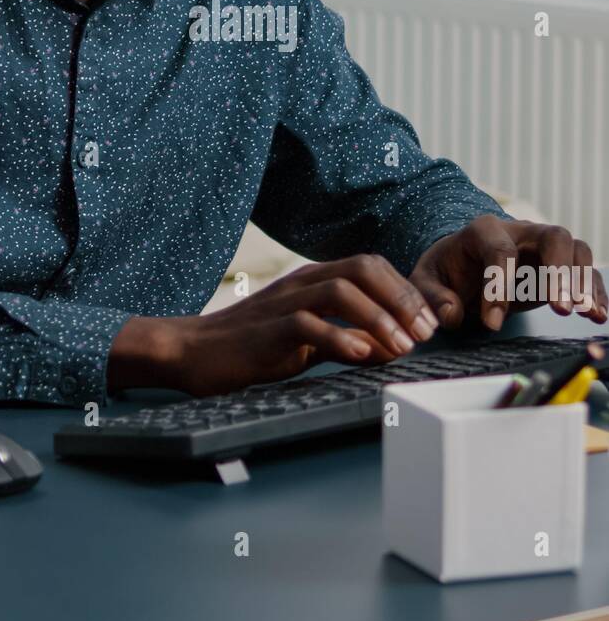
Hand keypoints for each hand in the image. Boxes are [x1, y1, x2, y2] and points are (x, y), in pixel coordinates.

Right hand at [150, 255, 440, 396]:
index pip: (370, 266)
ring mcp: (283, 302)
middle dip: (401, 298)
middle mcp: (302, 282)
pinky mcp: (267, 329)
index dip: (404, 290)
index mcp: (312, 278)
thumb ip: (346, 338)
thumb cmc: (251, 347)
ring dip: (379, 318)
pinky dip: (340, 338)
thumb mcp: (306, 340)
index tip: (428, 322)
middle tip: (424, 332)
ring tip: (402, 346)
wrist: (192, 352)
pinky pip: (308, 324)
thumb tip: (390, 348)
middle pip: (363, 268)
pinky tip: (361, 355)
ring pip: (342, 291)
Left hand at [410, 215, 608, 332]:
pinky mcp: (558, 266)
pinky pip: (584, 270)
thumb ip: (432, 296)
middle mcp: (520, 231)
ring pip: (575, 249)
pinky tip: (597, 313)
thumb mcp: (425, 280)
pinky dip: (593, 290)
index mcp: (483, 230)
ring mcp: (542, 247)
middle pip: (552, 237)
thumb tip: (452, 314)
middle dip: (559, 272)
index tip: (492, 323)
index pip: (499, 251)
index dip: (499, 287)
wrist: (461, 265)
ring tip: (586, 312)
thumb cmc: (446, 271)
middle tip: (560, 308)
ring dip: (583, 281)